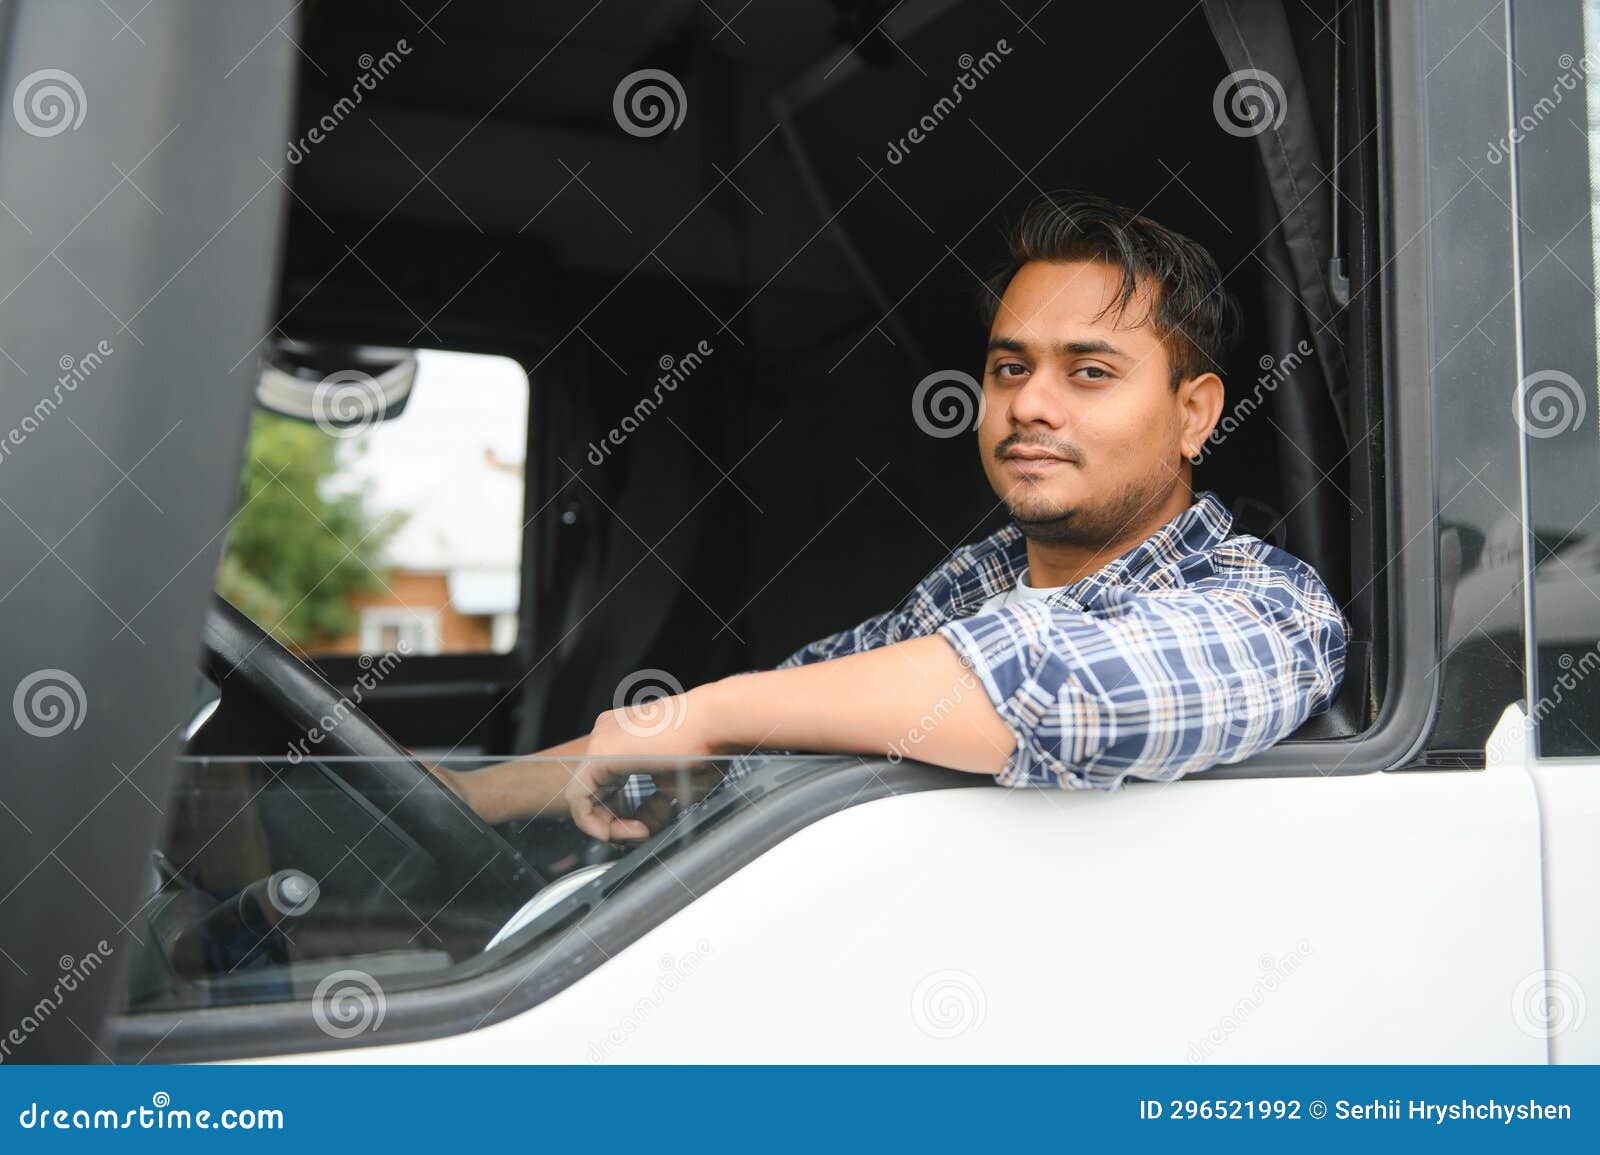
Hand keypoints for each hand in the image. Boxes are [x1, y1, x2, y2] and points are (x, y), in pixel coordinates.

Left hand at [566, 689, 726, 841]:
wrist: (714, 725)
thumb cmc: (705, 746)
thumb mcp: (675, 785)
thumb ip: (654, 806)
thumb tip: (642, 827)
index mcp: (624, 737)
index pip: (610, 784)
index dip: (623, 814)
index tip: (647, 828)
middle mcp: (607, 735)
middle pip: (596, 792)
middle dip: (615, 823)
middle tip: (641, 836)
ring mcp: (600, 741)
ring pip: (584, 798)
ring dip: (608, 826)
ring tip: (639, 833)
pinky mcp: (597, 754)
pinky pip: (579, 799)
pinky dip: (594, 823)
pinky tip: (618, 832)